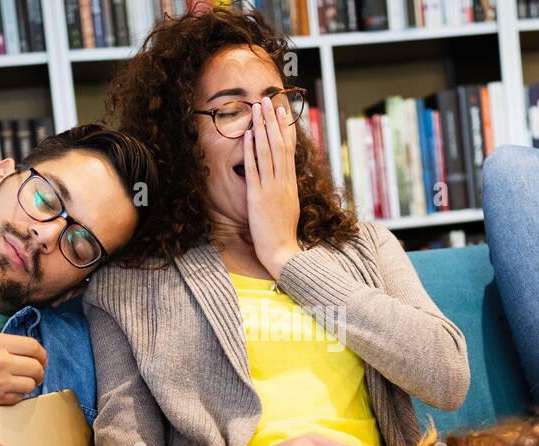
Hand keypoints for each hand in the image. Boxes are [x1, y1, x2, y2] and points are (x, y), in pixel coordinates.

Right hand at [0, 333, 46, 414]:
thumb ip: (0, 345)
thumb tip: (23, 350)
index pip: (34, 346)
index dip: (41, 354)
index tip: (40, 359)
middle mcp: (0, 361)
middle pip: (37, 367)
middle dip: (39, 371)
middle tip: (34, 374)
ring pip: (30, 385)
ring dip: (29, 385)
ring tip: (19, 384)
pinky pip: (18, 399)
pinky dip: (17, 397)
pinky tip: (6, 393)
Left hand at [244, 97, 301, 278]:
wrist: (282, 251)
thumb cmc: (284, 232)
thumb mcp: (290, 206)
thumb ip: (286, 189)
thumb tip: (285, 175)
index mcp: (291, 183)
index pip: (290, 150)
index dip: (286, 128)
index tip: (283, 112)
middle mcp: (283, 181)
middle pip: (279, 144)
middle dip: (272, 121)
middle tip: (267, 100)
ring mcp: (271, 187)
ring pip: (267, 151)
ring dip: (261, 128)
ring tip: (257, 109)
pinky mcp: (258, 196)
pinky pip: (254, 168)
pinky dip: (250, 150)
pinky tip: (247, 135)